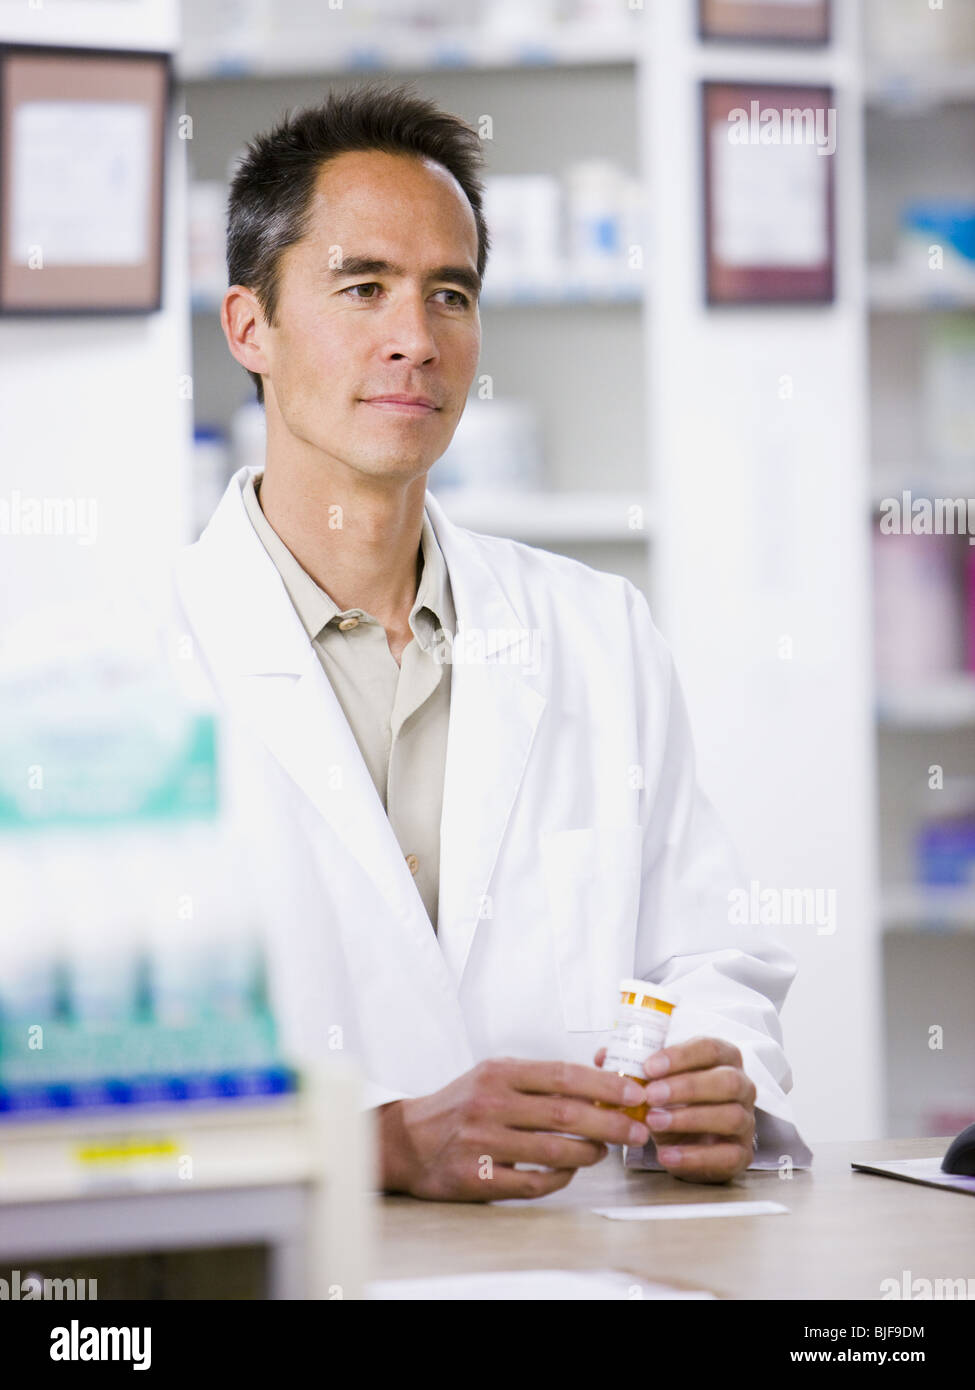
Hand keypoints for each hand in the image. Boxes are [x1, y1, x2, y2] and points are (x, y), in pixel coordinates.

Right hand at [377, 1057, 654, 1201]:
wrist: (408, 1140)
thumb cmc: (460, 1105)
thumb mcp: (493, 1076)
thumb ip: (537, 1080)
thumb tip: (596, 1083)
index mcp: (498, 1073)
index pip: (562, 1074)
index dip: (603, 1083)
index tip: (633, 1092)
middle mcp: (490, 1104)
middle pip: (565, 1114)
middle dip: (610, 1122)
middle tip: (637, 1128)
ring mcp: (483, 1143)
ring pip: (554, 1151)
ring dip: (590, 1152)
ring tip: (605, 1149)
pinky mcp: (478, 1178)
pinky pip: (534, 1183)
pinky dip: (561, 1178)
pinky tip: (570, 1172)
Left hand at [593, 1036, 755, 1183]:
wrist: (687, 1142)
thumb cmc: (674, 1101)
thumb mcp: (655, 1080)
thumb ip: (632, 1065)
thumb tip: (604, 1055)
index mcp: (723, 1058)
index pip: (709, 1048)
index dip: (680, 1056)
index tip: (648, 1067)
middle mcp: (741, 1085)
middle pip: (726, 1081)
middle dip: (686, 1087)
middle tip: (650, 1096)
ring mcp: (746, 1121)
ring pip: (730, 1116)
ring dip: (689, 1119)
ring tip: (653, 1123)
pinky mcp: (742, 1154)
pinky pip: (726, 1155)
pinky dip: (694, 1156)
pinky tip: (666, 1155)